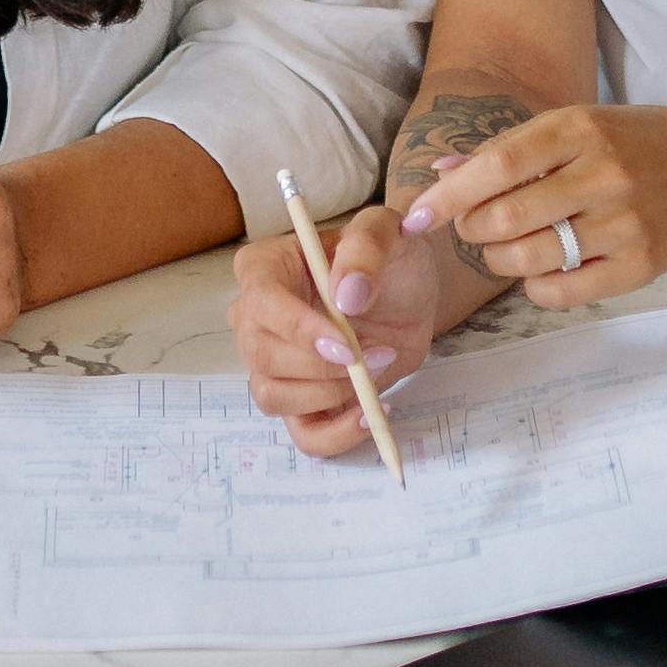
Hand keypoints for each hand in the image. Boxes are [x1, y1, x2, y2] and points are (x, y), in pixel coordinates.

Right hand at [229, 202, 434, 457]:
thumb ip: (366, 248)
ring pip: (274, 397)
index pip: (261, 302)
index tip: (345, 345)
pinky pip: (303, 434)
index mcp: (264, 267)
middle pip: (262, 356)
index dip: (299, 330)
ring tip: (378, 371)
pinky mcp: (302, 400)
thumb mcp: (388, 232)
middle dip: (321, 367)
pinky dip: (337, 434)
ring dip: (330, 395)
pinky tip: (370, 414)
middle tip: (378, 355)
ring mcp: (272, 363)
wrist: (411, 293)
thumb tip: (346, 296)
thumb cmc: (389, 255)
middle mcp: (254, 318)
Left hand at [398, 102, 666, 309]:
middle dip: (471, 231)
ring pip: (528, 260)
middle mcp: (602, 174)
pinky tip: (544, 267)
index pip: (496, 166)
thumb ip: (511, 149)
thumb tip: (442, 173)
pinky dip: (535, 286)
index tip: (415, 216)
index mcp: (581, 129)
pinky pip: (560, 292)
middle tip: (473, 228)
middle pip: (505, 220)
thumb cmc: (638, 142)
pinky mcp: (640, 266)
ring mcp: (624, 224)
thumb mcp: (579, 124)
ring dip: (499, 260)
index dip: (448, 196)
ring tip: (508, 246)